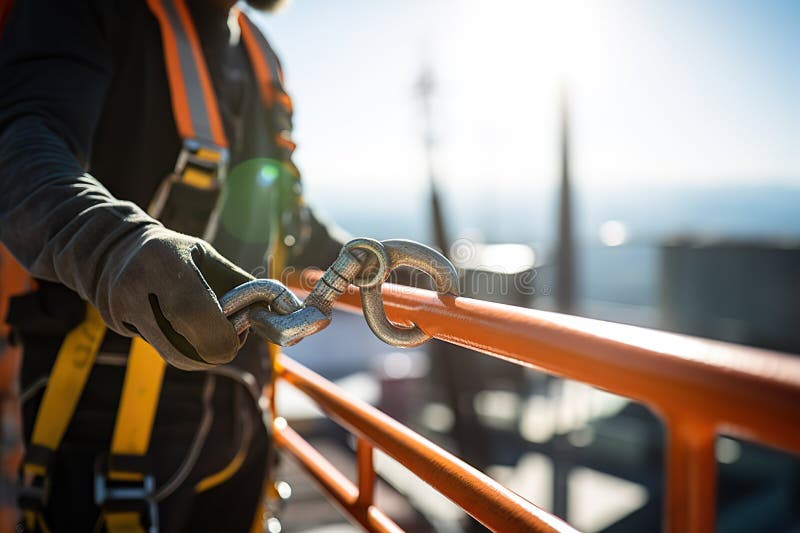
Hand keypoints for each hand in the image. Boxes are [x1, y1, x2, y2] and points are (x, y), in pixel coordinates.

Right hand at [99, 225, 251, 369]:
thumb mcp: (208, 257)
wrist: (117, 250)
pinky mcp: (117, 325)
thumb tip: (274, 309)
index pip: (190, 310)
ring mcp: (120, 307)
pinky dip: (186, 350)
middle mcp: (134, 284)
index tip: (238, 335)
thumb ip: (238, 283)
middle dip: (217, 349)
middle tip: (232, 339)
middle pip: (182, 341)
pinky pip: (163, 351)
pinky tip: (191, 334)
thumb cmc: (176, 253)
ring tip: (213, 334)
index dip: (220, 332)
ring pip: (175, 355)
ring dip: (204, 354)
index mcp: (161, 259)